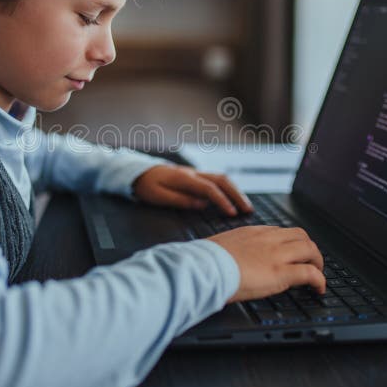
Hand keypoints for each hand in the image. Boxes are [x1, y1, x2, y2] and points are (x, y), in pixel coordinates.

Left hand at [132, 165, 253, 215]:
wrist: (139, 172)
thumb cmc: (146, 186)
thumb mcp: (158, 196)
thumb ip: (180, 200)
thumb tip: (202, 205)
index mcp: (184, 178)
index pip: (209, 189)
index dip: (222, 201)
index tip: (232, 214)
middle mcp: (193, 173)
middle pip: (221, 180)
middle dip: (237, 194)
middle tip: (248, 210)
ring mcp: (195, 173)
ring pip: (221, 178)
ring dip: (235, 191)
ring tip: (245, 206)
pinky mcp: (195, 177)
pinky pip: (216, 180)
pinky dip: (228, 189)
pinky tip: (233, 200)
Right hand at [208, 225, 324, 302]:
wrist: (204, 267)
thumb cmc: (206, 261)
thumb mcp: (222, 247)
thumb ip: (233, 250)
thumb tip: (230, 260)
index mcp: (253, 232)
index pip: (281, 231)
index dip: (291, 243)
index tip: (292, 252)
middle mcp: (268, 239)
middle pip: (301, 236)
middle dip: (310, 249)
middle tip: (311, 262)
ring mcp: (276, 254)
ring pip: (310, 250)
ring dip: (318, 262)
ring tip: (318, 274)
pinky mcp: (281, 272)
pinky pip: (310, 273)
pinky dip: (320, 280)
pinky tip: (319, 289)